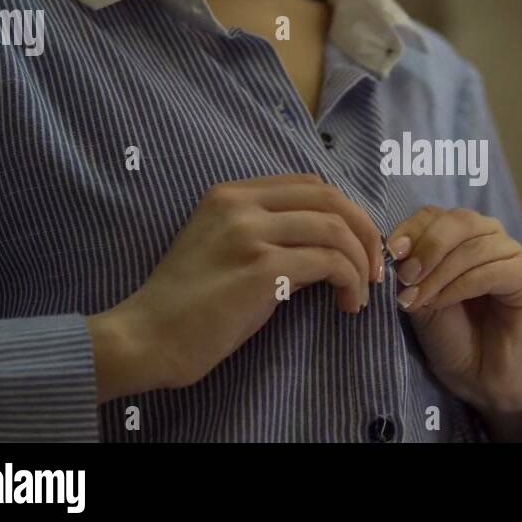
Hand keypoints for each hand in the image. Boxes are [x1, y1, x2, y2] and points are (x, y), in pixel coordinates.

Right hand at [87, 174, 382, 402]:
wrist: (146, 336)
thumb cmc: (187, 302)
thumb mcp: (221, 246)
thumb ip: (265, 231)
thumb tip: (325, 242)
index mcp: (230, 193)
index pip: (310, 184)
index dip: (346, 212)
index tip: (359, 246)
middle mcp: (240, 204)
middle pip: (331, 199)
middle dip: (364, 232)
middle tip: (374, 270)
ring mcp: (250, 234)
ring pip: (335, 230)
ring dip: (360, 264)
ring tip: (360, 295)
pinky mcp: (262, 269)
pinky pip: (329, 263)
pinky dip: (349, 282)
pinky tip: (347, 304)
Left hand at [388, 206, 521, 440]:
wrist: (476, 376)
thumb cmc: (448, 333)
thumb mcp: (419, 293)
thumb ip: (412, 267)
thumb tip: (396, 248)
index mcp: (464, 233)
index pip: (435, 214)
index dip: (411, 230)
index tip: (391, 254)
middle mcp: (491, 236)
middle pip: (458, 221)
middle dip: (427, 248)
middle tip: (405, 278)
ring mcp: (513, 255)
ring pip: (472, 247)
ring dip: (439, 274)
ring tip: (417, 300)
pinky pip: (491, 271)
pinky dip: (459, 287)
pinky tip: (440, 304)